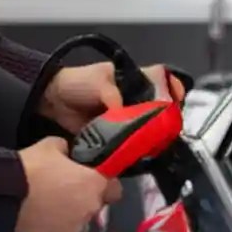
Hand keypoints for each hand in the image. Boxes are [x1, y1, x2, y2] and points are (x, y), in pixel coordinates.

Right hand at [16, 137, 122, 231]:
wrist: (7, 194)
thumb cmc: (32, 167)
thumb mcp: (51, 144)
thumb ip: (66, 148)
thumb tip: (66, 151)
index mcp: (94, 184)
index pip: (114, 188)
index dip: (104, 182)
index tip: (91, 177)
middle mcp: (90, 209)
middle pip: (94, 203)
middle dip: (83, 196)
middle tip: (63, 186)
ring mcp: (74, 228)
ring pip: (78, 219)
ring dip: (69, 211)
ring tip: (48, 202)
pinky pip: (61, 230)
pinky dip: (54, 224)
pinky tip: (40, 214)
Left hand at [40, 62, 186, 134]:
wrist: (54, 102)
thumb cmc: (78, 83)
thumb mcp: (98, 81)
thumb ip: (113, 96)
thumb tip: (126, 114)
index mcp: (135, 79)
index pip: (164, 81)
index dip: (174, 90)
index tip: (177, 102)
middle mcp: (137, 98)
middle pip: (162, 108)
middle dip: (167, 118)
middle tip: (168, 128)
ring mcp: (129, 118)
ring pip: (151, 127)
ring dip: (155, 135)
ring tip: (158, 142)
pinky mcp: (119, 136)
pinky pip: (135, 141)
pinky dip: (140, 147)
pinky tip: (144, 152)